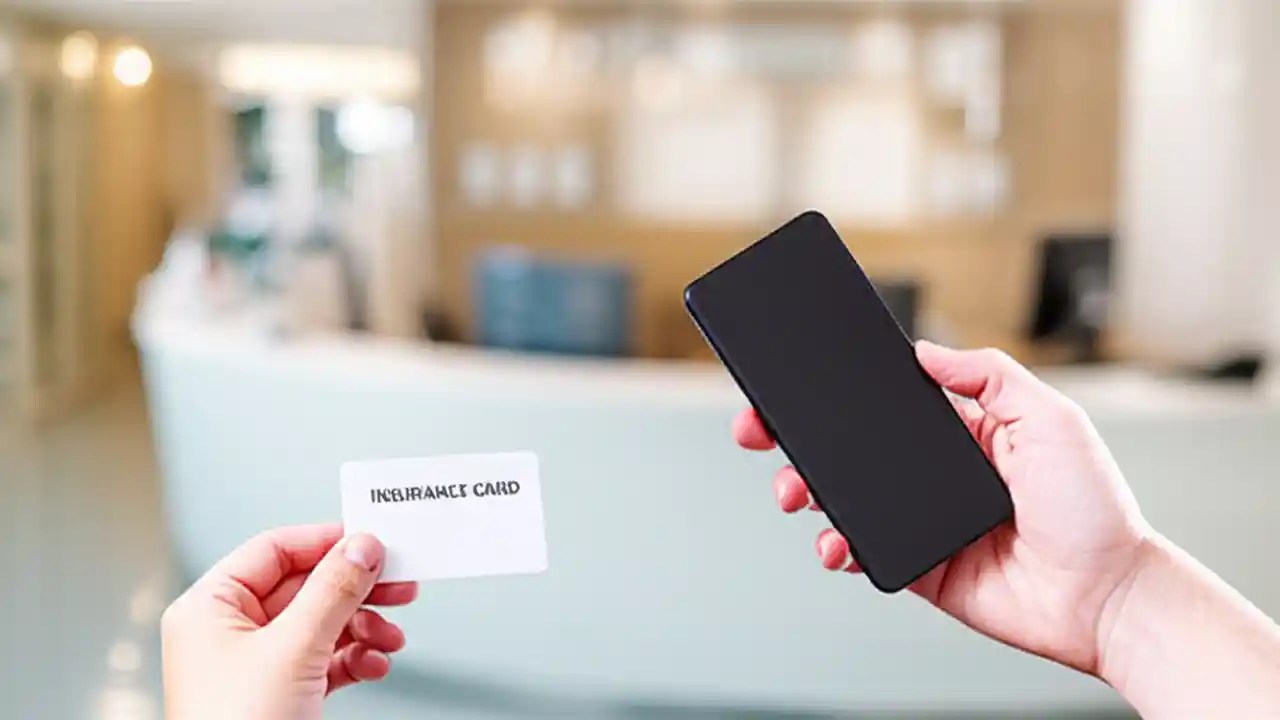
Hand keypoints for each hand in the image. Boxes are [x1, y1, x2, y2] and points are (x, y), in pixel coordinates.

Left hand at [162, 525, 418, 718]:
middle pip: (306, 587)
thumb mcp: (292, 649)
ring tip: (391, 636)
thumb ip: (333, 591)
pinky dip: (354, 659)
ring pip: (321, 624)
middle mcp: (228, 632)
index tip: (372, 541)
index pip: (274, 550)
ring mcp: (255, 665)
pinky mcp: (279, 694)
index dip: (327, 543)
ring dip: (363, 628)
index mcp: (209, 608)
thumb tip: (362, 548)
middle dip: (357, 591)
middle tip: (400, 585)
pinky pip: (325, 660)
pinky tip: (374, 664)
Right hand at [734, 341, 1151, 674]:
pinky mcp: (916, 565)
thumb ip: (989, 376)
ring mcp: (919, 520)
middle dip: (794, 437)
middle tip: (757, 429)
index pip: (883, 403)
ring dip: (803, 489)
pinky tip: (833, 543)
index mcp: (960, 431)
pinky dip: (835, 546)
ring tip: (793, 490)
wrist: (1106, 596)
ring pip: (841, 499)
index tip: (793, 378)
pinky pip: (860, 551)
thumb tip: (924, 349)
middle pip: (846, 448)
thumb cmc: (1092, 508)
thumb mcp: (1051, 418)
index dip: (836, 391)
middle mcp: (932, 474)